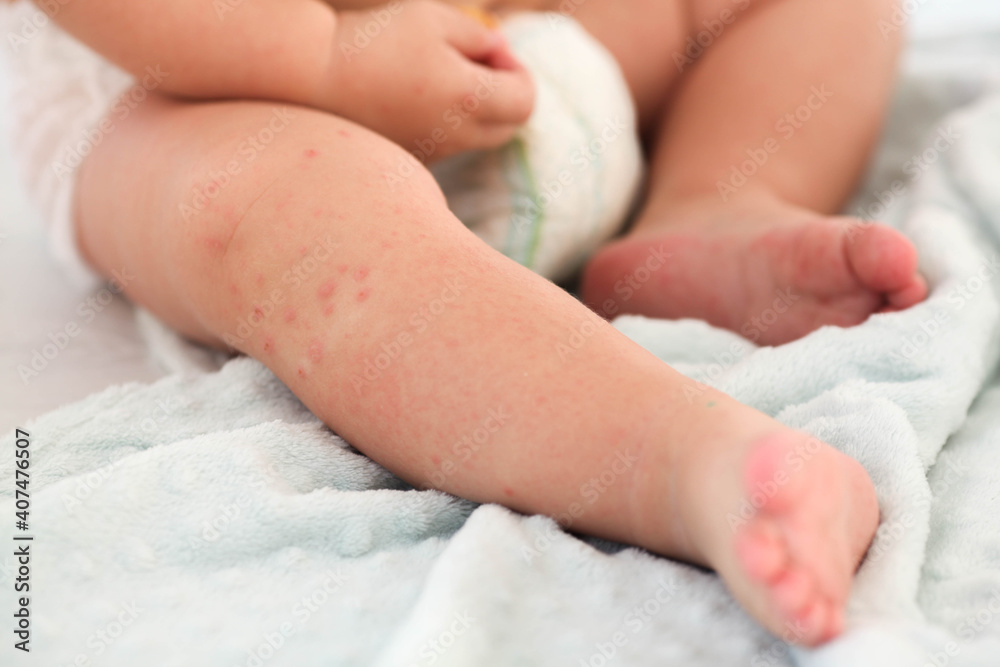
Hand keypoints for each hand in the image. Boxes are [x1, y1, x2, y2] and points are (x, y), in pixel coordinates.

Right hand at [319, 0, 535, 161]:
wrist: (313, 75)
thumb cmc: (375, 39)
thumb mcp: (433, 18)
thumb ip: (479, 35)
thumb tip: (500, 50)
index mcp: (469, 99)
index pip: (526, 101)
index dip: (519, 71)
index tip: (492, 50)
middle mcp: (456, 136)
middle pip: (509, 127)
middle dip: (504, 93)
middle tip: (474, 62)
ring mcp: (432, 154)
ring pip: (477, 139)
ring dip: (474, 109)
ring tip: (439, 76)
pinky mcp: (409, 160)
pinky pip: (445, 147)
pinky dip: (445, 124)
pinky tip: (413, 97)